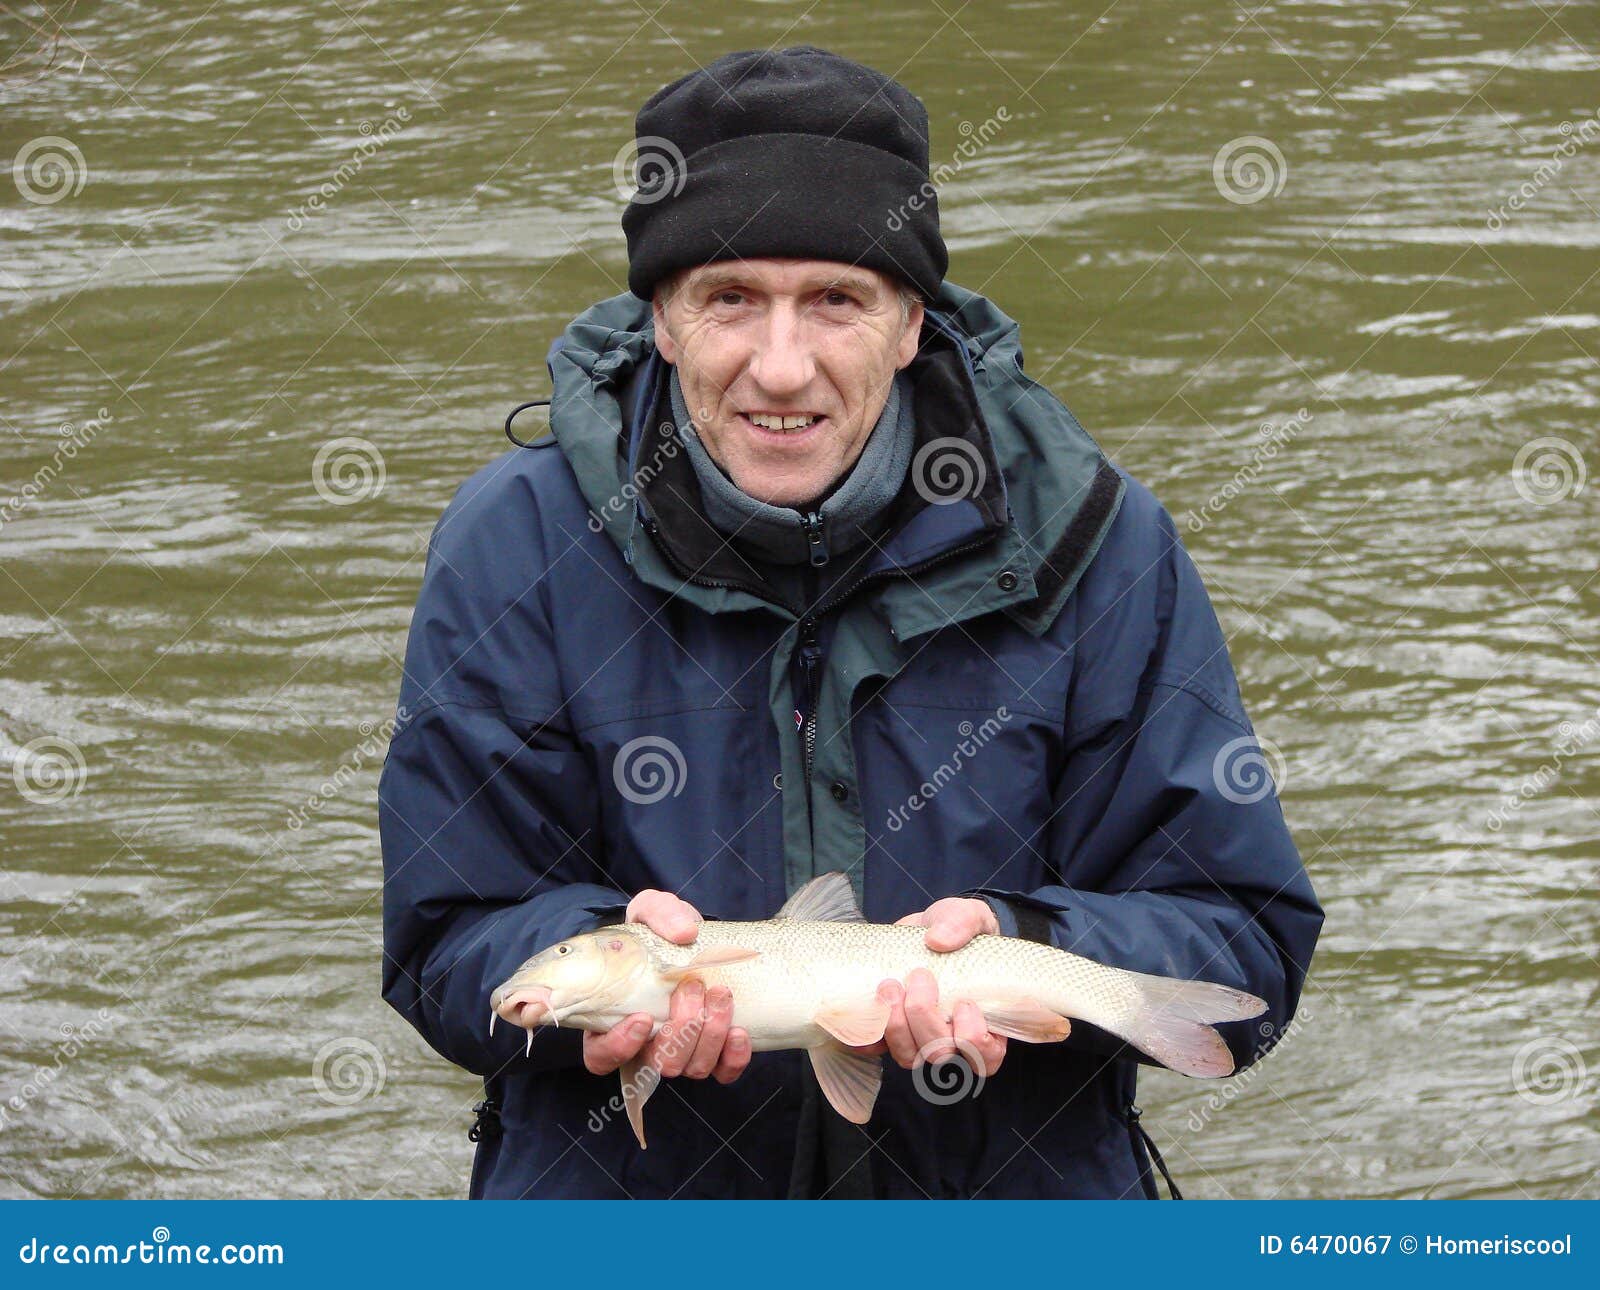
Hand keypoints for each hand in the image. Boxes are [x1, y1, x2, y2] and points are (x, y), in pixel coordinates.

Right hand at [580, 889, 750, 1083]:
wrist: (698, 941)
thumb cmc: (661, 932)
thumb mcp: (651, 911)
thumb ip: (659, 913)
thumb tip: (684, 933)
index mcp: (614, 1019)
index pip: (601, 1056)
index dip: (618, 1047)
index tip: (640, 1018)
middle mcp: (647, 1045)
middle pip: (658, 1063)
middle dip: (680, 1028)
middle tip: (692, 987)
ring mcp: (683, 1053)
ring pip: (692, 1068)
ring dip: (709, 1035)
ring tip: (720, 994)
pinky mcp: (716, 1054)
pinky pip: (725, 1072)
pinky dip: (734, 1057)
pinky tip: (740, 1030)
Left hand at [862, 897, 1006, 1075]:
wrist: (929, 929)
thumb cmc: (960, 931)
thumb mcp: (970, 917)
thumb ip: (962, 924)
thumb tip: (937, 940)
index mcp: (986, 1022)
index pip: (987, 1057)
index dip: (973, 1038)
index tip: (964, 1003)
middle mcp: (953, 1039)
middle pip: (940, 1054)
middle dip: (925, 1018)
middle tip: (919, 975)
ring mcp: (919, 1039)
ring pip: (908, 1057)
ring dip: (895, 1025)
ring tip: (889, 986)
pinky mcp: (891, 1032)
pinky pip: (877, 1048)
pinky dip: (868, 1034)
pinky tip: (865, 1009)